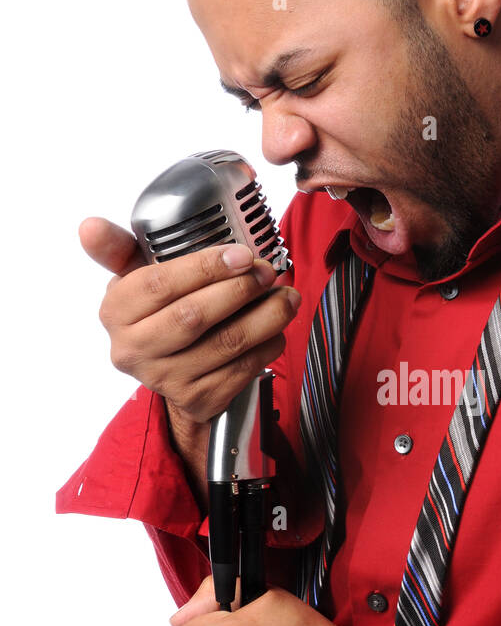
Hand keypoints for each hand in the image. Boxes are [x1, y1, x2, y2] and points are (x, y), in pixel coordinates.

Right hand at [79, 218, 301, 425]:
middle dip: (240, 289)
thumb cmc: (156, 312)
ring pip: (227, 344)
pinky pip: (243, 370)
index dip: (205, 267)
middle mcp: (135, 350)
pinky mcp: (199, 399)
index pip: (160, 284)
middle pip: (194, 316)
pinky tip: (276, 328)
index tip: (241, 254)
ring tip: (286, 297)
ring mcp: (167, 379)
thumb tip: (89, 226)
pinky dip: (268, 345)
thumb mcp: (134, 277)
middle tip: (266, 272)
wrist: (168, 371)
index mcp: (116, 313)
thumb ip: (118, 248)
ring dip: (266, 316)